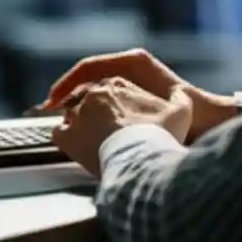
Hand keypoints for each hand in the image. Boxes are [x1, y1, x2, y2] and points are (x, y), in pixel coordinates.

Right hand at [37, 48, 239, 140]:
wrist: (209, 118)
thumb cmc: (189, 110)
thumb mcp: (163, 100)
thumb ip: (131, 99)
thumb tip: (97, 104)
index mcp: (134, 61)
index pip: (89, 66)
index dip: (67, 83)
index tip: (53, 100)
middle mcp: (129, 66)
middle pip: (87, 76)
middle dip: (66, 92)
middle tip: (49, 110)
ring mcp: (128, 78)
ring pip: (91, 86)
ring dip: (74, 101)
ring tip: (59, 118)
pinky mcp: (129, 92)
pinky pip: (100, 96)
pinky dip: (86, 107)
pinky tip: (78, 123)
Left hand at [51, 77, 192, 176]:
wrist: (141, 158)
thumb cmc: (160, 134)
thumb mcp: (180, 109)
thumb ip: (179, 97)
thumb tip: (181, 93)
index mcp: (117, 83)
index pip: (108, 88)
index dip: (114, 103)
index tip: (120, 116)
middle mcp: (93, 94)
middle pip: (89, 99)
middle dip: (96, 113)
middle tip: (106, 130)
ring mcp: (77, 114)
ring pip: (72, 115)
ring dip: (80, 125)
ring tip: (93, 141)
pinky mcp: (66, 136)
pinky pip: (59, 133)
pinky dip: (66, 139)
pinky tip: (76, 148)